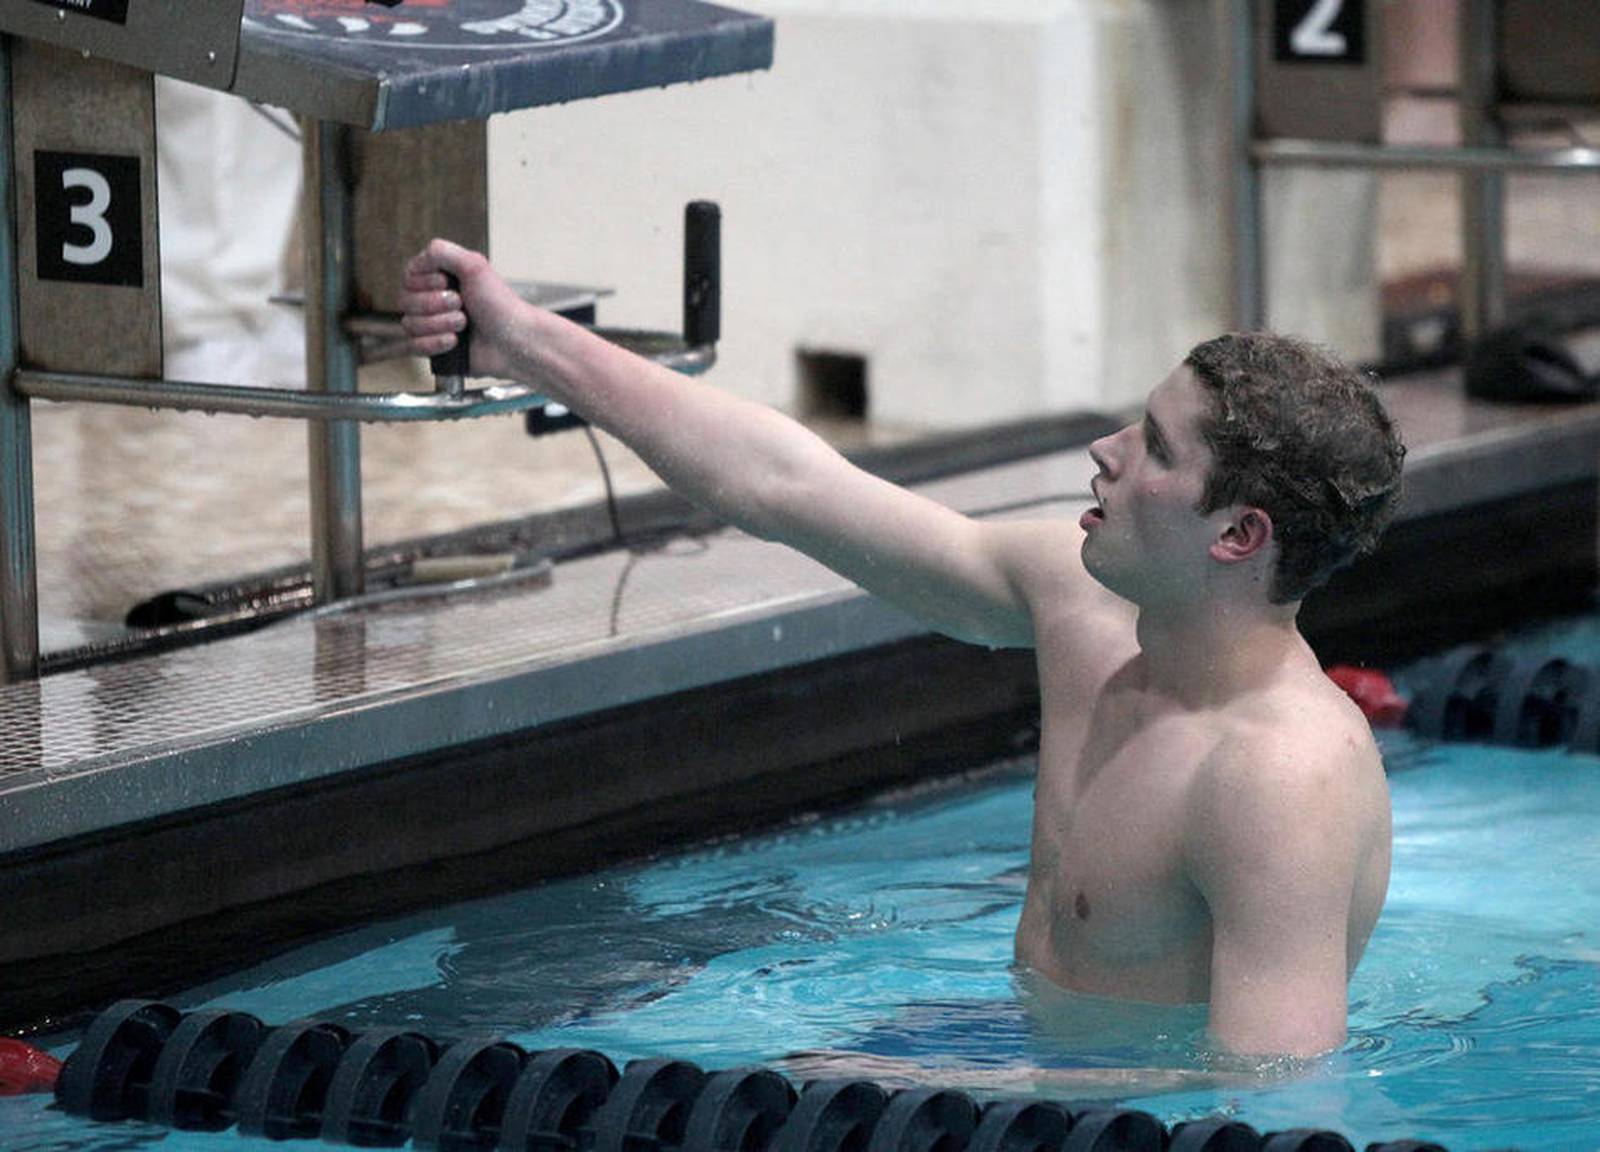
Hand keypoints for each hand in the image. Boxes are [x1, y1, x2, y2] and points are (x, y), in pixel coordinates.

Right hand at [398, 239, 523, 380]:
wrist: (515, 342)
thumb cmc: (501, 306)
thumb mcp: (474, 266)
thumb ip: (442, 252)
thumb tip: (422, 255)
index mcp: (440, 277)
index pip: (408, 276)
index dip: (425, 283)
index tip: (447, 284)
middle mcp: (433, 299)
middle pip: (404, 301)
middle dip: (434, 305)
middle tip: (462, 306)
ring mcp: (433, 325)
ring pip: (408, 325)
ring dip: (438, 324)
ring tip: (464, 325)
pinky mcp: (434, 348)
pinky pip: (413, 347)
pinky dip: (433, 344)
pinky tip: (453, 342)